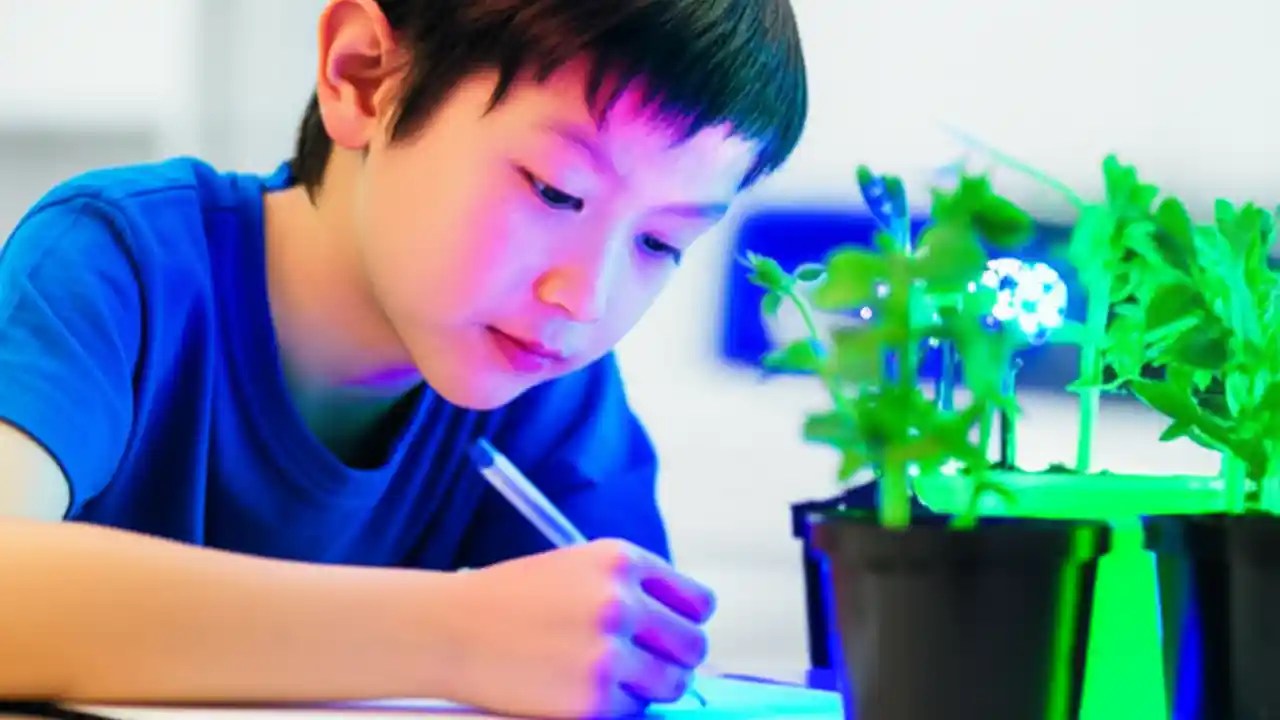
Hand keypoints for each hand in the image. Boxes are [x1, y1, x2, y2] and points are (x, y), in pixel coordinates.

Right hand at [443, 539, 715, 717]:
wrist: (449, 628)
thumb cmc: (508, 600)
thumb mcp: (575, 568)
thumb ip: (627, 588)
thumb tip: (675, 626)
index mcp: (621, 561)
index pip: (696, 600)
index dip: (689, 621)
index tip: (676, 632)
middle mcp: (621, 601)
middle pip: (692, 645)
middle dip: (676, 658)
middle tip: (651, 665)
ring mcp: (609, 652)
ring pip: (672, 683)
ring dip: (652, 687)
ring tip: (617, 680)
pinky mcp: (594, 698)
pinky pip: (634, 711)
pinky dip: (617, 707)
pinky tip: (585, 692)